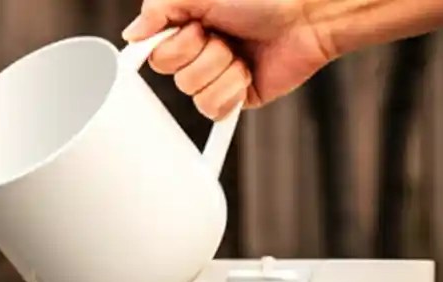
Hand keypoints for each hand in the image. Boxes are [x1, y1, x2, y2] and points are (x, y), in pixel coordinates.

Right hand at [123, 0, 337, 118]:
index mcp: (186, 25)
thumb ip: (159, 8)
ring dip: (220, 68)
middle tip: (221, 34)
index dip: (167, 46)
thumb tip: (131, 34)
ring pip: (192, 92)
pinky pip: (213, 109)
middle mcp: (199, 52)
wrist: (310, 13)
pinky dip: (231, 89)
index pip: (152, 50)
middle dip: (198, 53)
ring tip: (240, 50)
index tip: (187, 33)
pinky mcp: (235, 98)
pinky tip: (247, 72)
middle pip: (171, 74)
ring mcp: (217, 76)